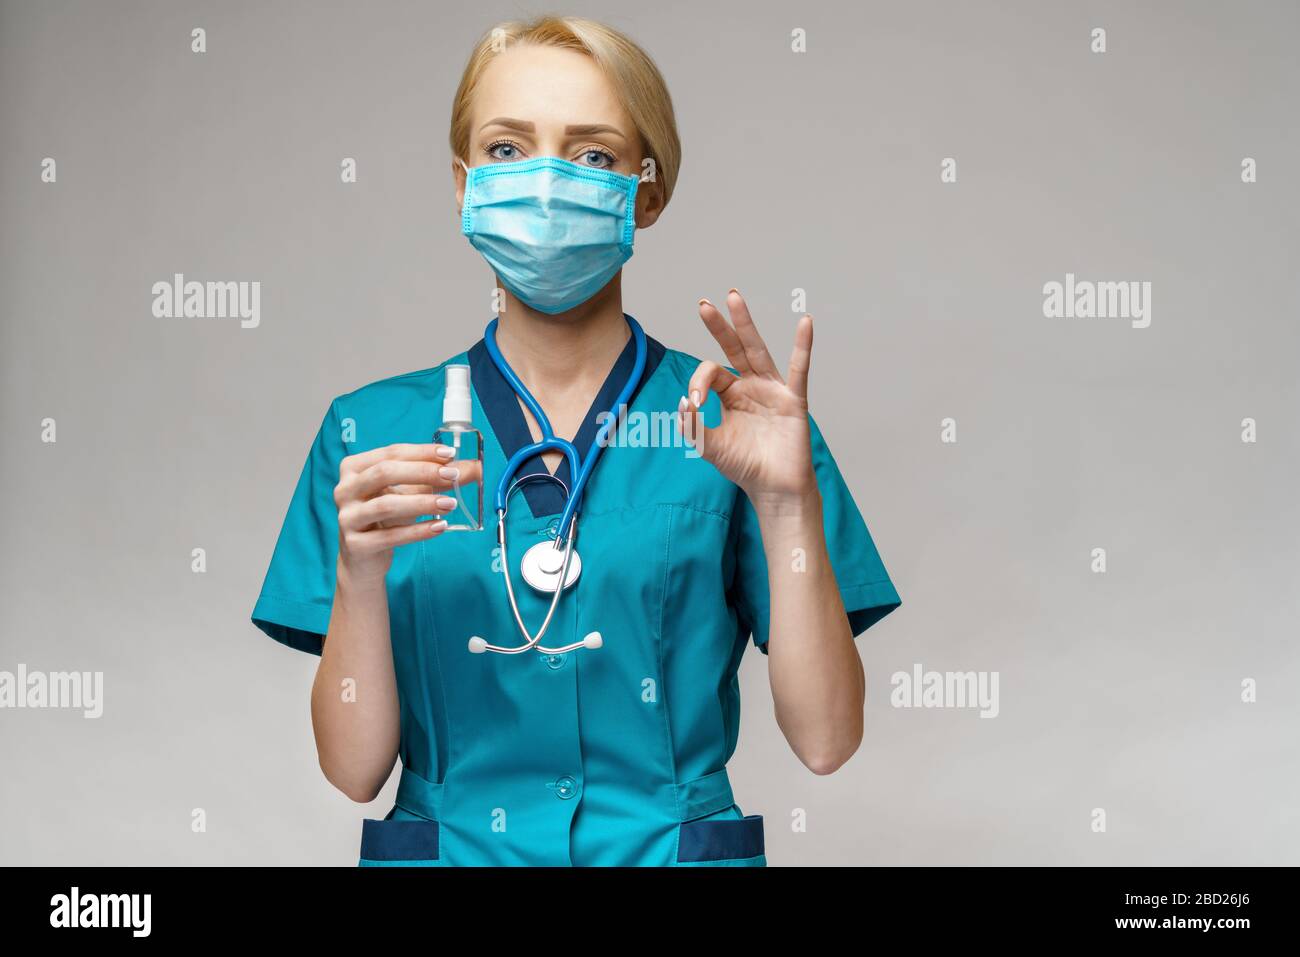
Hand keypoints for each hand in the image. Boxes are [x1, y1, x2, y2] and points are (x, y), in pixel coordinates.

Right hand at [333, 443, 483, 582]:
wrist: (362, 558)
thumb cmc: (385, 518)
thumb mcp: (407, 493)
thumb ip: (436, 478)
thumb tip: (475, 468)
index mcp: (354, 468)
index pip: (390, 453)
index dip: (422, 452)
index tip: (450, 455)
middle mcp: (344, 489)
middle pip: (384, 473)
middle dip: (423, 472)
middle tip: (453, 476)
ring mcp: (347, 517)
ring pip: (386, 505)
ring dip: (423, 502)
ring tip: (450, 503)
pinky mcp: (355, 545)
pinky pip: (390, 536)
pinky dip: (418, 531)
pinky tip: (439, 527)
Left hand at [679, 289, 816, 510]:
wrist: (773, 489)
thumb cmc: (744, 467)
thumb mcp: (709, 446)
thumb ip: (693, 426)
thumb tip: (683, 402)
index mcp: (731, 394)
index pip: (711, 373)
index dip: (699, 383)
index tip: (696, 405)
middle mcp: (751, 386)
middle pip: (733, 348)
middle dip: (719, 326)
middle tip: (704, 304)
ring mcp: (773, 390)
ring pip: (757, 350)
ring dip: (746, 324)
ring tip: (733, 297)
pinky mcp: (793, 400)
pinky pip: (798, 369)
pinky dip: (802, 346)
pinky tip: (805, 323)